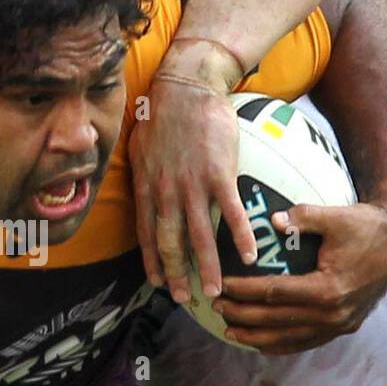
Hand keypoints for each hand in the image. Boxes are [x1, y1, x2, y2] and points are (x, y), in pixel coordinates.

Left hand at [130, 40, 254, 302]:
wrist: (186, 87)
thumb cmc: (161, 114)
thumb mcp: (138, 147)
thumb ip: (142, 175)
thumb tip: (142, 192)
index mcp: (146, 187)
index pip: (146, 234)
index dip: (152, 261)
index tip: (158, 283)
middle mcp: (166, 192)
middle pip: (171, 242)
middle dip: (177, 273)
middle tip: (185, 298)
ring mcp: (192, 185)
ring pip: (200, 235)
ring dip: (208, 266)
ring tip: (217, 290)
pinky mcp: (219, 174)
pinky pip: (231, 212)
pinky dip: (240, 236)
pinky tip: (249, 256)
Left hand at [213, 201, 386, 353]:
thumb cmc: (364, 226)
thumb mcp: (334, 216)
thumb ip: (302, 217)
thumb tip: (273, 221)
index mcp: (328, 289)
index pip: (274, 293)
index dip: (244, 291)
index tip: (222, 286)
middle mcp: (333, 313)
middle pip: (277, 320)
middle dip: (243, 315)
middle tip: (217, 307)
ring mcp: (340, 324)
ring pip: (290, 338)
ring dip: (257, 337)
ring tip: (230, 331)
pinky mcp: (344, 327)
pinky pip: (307, 341)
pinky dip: (282, 344)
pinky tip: (261, 343)